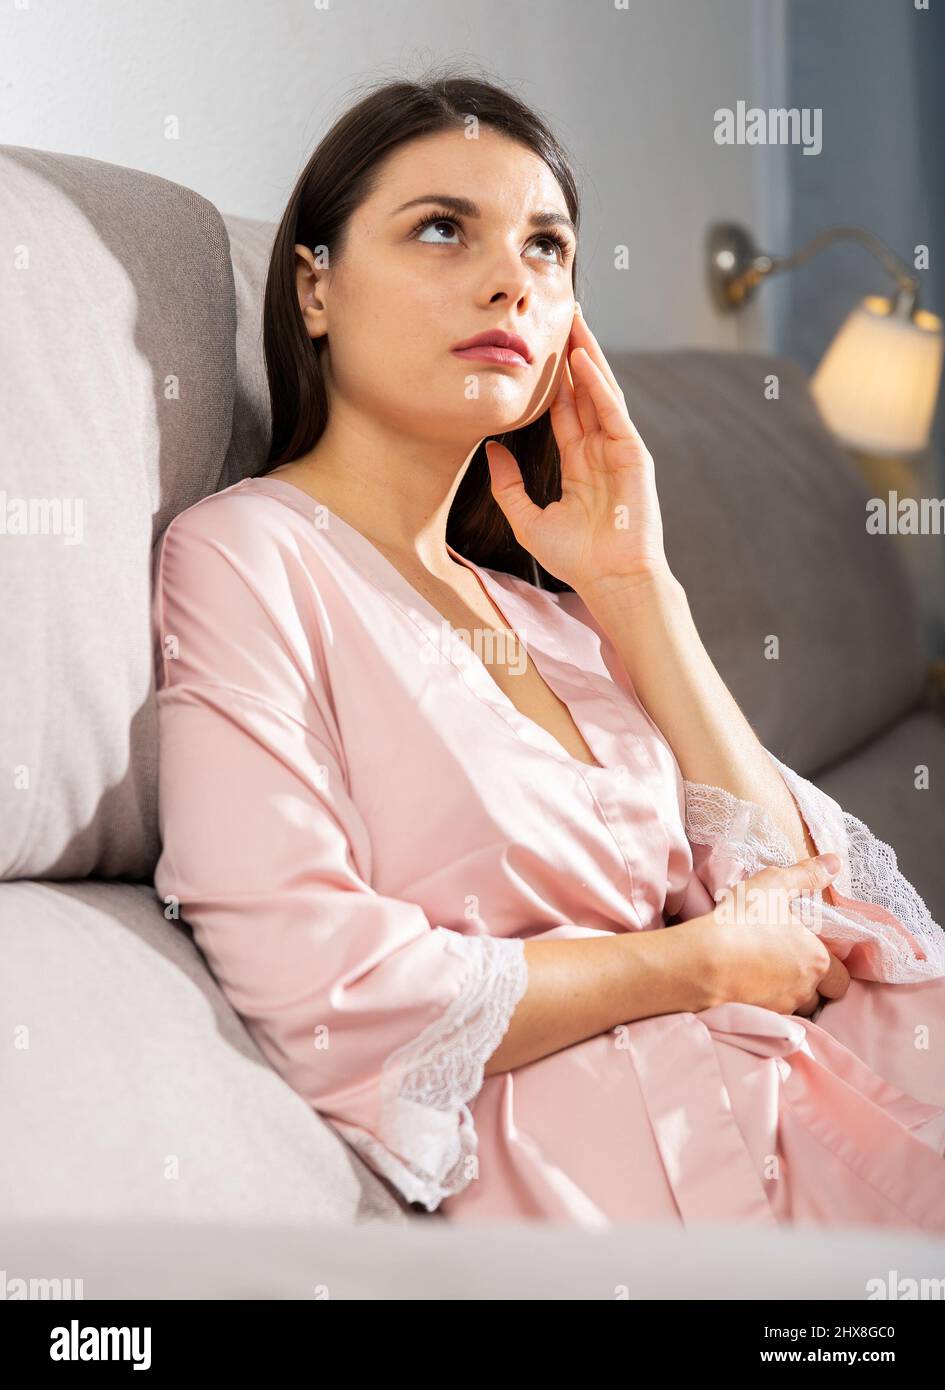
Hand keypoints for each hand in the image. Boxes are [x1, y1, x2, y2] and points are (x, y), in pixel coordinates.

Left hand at [483, 304, 670, 593]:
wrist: (610, 580)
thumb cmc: (576, 558)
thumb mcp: (527, 519)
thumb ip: (508, 485)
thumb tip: (490, 449)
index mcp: (579, 463)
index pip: (562, 409)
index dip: (550, 379)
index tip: (535, 347)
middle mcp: (600, 450)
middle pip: (583, 390)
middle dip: (571, 353)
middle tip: (557, 314)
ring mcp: (619, 449)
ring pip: (600, 391)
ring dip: (587, 355)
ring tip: (573, 319)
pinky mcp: (633, 455)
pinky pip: (612, 412)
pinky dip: (598, 385)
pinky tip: (583, 360)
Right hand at [691, 855, 851, 1015]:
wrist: (701, 963)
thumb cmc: (741, 922)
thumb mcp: (774, 886)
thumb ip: (806, 875)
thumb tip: (834, 862)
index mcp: (817, 959)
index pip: (841, 975)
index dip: (829, 964)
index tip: (810, 950)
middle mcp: (805, 989)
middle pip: (820, 994)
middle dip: (811, 983)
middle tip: (788, 962)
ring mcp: (781, 1007)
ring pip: (795, 1005)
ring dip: (787, 992)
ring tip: (764, 972)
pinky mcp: (758, 1018)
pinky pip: (771, 1012)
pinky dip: (764, 1000)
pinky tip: (747, 984)